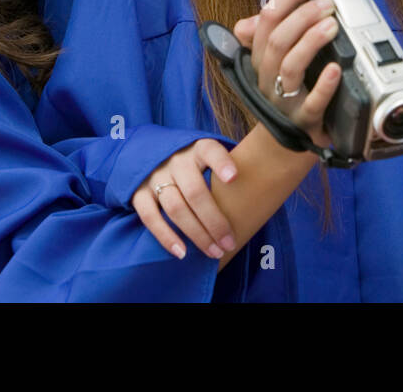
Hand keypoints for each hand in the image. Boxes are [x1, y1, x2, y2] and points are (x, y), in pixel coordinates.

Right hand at [131, 138, 237, 259]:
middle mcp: (175, 161)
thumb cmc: (195, 162)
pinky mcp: (138, 193)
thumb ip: (228, 169)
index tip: (234, 177)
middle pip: (195, 192)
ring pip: (175, 208)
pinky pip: (150, 217)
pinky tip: (182, 253)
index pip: (210, 151)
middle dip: (215, 221)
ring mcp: (155, 176)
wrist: (152, 154)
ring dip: (196, 234)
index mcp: (197, 148)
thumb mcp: (209, 156)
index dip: (222, 163)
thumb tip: (263, 187)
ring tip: (213, 252)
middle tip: (229, 243)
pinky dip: (166, 237)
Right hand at [232, 0, 342, 148]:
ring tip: (333, 26)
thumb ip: (269, 37)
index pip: (267, 18)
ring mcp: (284, 99)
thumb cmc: (286, 94)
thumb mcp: (272, 63)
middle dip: (304, 15)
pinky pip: (313, 102)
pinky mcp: (304, 120)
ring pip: (290, 65)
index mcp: (260, 57)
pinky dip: (324, 85)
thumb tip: (253, 17)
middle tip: (328, 4)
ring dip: (312, 41)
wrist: (286, 143)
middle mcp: (267, 76)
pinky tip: (335, 69)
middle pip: (278, 39)